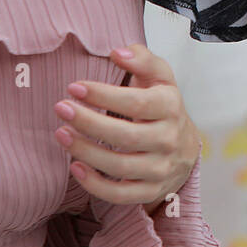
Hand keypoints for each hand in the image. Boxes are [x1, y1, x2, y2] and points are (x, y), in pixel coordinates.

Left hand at [54, 43, 199, 209]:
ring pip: (120, 167)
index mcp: (171, 107)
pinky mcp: (150, 191)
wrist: (185, 148)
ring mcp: (160, 169)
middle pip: (126, 136)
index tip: (75, 87)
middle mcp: (168, 140)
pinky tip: (75, 166)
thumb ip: (141, 58)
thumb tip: (117, 52)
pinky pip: (121, 195)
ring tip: (61, 134)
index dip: (104, 95)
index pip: (136, 103)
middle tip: (61, 108)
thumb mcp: (160, 76)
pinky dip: (96, 185)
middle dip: (89, 122)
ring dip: (86, 151)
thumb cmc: (163, 104)